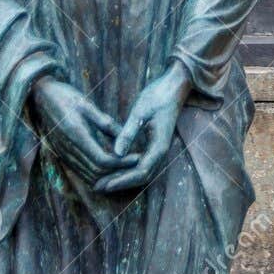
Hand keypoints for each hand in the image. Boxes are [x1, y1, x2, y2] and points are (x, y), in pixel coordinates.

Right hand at [30, 76, 128, 184]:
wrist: (40, 97)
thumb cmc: (65, 96)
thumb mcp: (87, 104)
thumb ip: (104, 122)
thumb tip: (123, 136)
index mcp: (77, 136)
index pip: (102, 160)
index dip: (121, 163)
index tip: (137, 158)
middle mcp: (69, 150)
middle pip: (97, 172)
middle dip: (119, 172)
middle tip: (136, 164)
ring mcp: (64, 155)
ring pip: (89, 176)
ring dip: (109, 176)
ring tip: (126, 167)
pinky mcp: (63, 155)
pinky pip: (82, 172)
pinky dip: (98, 174)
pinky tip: (111, 167)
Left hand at [94, 63, 192, 194]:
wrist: (174, 85)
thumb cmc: (157, 96)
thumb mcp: (140, 112)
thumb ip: (129, 133)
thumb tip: (116, 153)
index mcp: (159, 146)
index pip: (140, 172)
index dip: (122, 180)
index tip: (105, 185)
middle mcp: (161, 151)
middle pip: (141, 177)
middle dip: (121, 183)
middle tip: (98, 187)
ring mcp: (158, 148)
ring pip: (142, 171)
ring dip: (124, 178)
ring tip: (103, 181)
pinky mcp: (154, 143)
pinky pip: (141, 162)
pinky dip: (128, 168)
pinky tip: (114, 167)